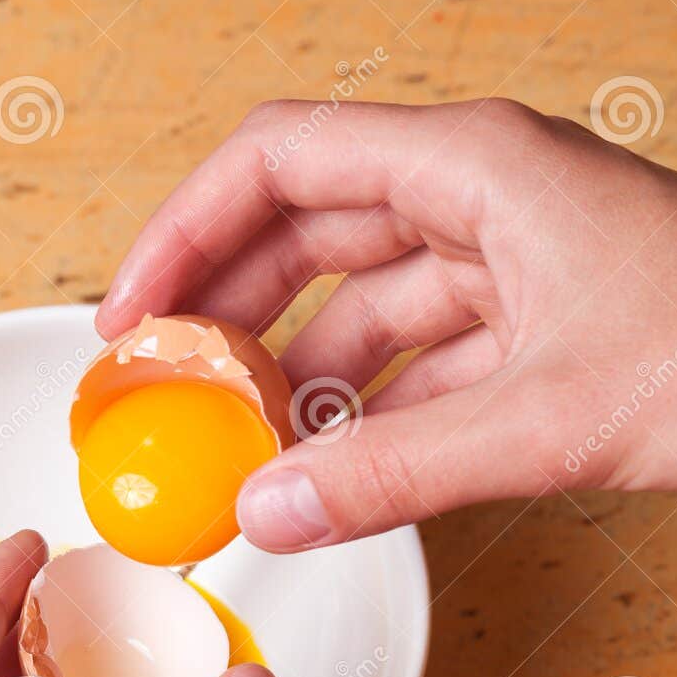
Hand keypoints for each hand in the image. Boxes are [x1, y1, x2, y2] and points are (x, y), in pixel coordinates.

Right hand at [97, 98, 676, 548]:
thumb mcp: (545, 415)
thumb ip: (394, 471)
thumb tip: (267, 513)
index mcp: (470, 164)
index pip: (278, 163)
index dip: (184, 232)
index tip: (131, 315)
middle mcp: (481, 193)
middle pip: (308, 227)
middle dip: (228, 307)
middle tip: (163, 386)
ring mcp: (512, 256)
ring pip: (365, 297)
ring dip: (299, 370)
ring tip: (238, 445)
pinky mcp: (541, 320)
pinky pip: (423, 354)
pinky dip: (372, 406)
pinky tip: (333, 463)